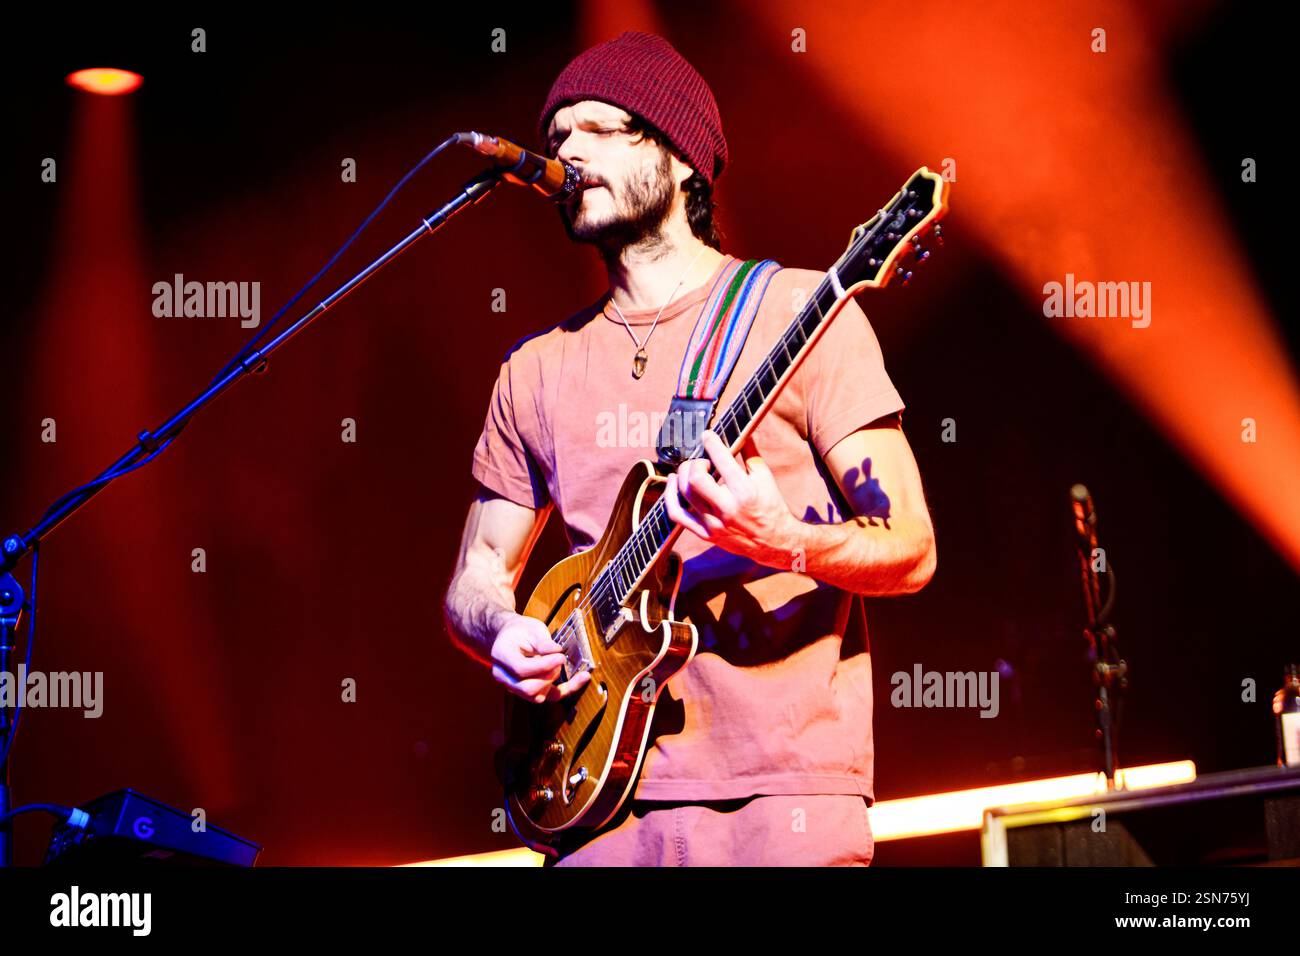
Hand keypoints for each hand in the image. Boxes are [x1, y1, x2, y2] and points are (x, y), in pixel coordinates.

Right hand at [489, 613, 590, 702]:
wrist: (508, 636)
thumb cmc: (519, 631)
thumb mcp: (531, 629)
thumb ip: (543, 642)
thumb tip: (557, 651)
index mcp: (502, 656)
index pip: (521, 669)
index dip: (544, 665)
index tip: (560, 656)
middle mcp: (504, 676)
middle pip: (528, 689)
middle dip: (549, 676)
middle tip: (559, 660)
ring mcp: (514, 686)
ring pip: (537, 696)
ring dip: (554, 682)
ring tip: (559, 664)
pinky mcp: (528, 691)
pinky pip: (548, 696)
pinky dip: (566, 689)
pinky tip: (582, 678)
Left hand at [662, 429, 796, 566]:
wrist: (774, 542)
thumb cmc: (771, 506)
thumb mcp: (765, 477)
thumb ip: (750, 452)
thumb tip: (738, 431)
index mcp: (745, 491)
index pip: (721, 460)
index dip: (710, 442)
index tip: (707, 435)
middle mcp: (728, 508)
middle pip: (695, 478)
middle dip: (695, 463)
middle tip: (702, 461)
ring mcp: (714, 523)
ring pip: (684, 494)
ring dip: (682, 475)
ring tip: (690, 470)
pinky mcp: (705, 534)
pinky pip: (677, 514)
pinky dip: (670, 496)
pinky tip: (674, 484)